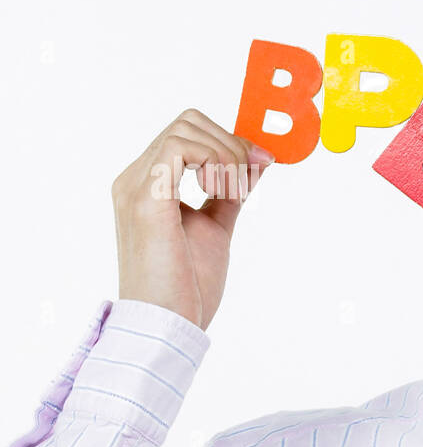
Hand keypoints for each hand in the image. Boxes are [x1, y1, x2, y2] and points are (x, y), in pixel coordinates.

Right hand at [112, 109, 271, 330]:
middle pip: (188, 122)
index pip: (188, 133)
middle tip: (250, 179)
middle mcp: (135, 179)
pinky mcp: (145, 199)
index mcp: (148, 185)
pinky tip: (221, 191)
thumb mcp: (215, 228)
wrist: (168, 325)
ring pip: (186, 129)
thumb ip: (229, 195)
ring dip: (226, 154)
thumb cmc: (186, 287)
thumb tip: (255, 164)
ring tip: (234, 192)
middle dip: (231, 143)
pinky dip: (214, 161)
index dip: (231, 142)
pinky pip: (179, 147)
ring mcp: (136, 186)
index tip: (264, 164)